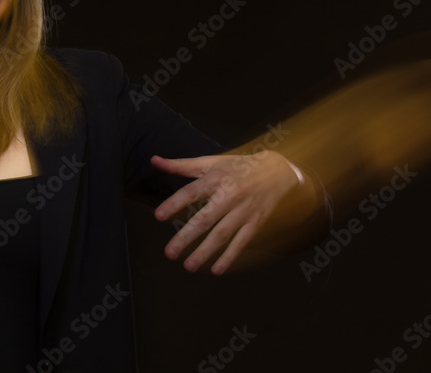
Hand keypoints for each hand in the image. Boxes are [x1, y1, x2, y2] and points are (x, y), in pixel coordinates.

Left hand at [151, 151, 304, 274]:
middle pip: (205, 219)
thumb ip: (180, 165)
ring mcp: (243, 211)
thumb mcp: (209, 162)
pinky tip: (216, 270)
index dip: (174, 204)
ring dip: (205, 252)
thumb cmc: (236, 167)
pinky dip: (229, 257)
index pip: (191, 192)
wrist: (277, 171)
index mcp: (215, 179)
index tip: (158, 216)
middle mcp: (229, 196)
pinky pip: (241, 242)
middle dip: (186, 237)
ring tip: (188, 266)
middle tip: (169, 253)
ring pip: (222, 234)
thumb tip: (154, 161)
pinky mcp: (255, 223)